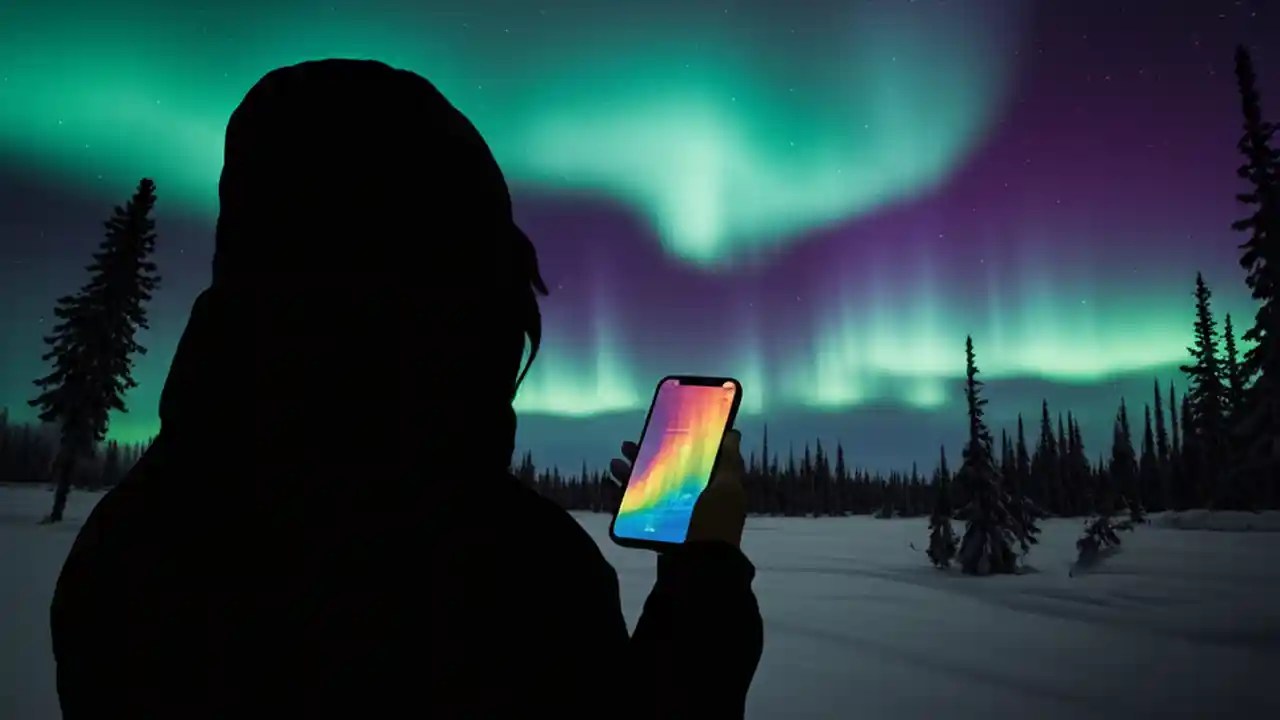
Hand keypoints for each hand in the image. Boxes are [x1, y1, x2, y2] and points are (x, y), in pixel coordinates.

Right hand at [609, 429, 746, 546]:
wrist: (698, 564)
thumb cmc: (715, 521)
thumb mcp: (727, 488)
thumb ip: (729, 461)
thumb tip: (733, 433)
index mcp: (709, 487)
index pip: (690, 460)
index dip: (676, 445)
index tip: (660, 431)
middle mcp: (689, 498)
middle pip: (664, 471)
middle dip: (646, 457)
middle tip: (629, 445)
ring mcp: (670, 515)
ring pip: (647, 487)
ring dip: (630, 473)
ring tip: (615, 464)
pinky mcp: (654, 528)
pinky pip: (635, 508)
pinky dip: (620, 496)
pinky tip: (610, 485)